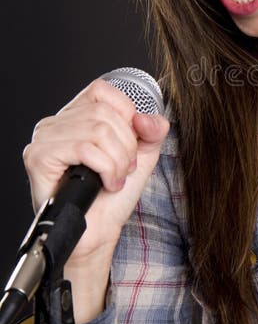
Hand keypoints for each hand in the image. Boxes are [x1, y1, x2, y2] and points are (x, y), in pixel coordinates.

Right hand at [23, 77, 169, 272]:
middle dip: (126, 146)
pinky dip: (105, 168)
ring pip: (97, 131)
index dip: (126, 115)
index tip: (131, 143)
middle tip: (123, 169)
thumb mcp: (142, 155)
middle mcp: (56, 123)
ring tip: (114, 178)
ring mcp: (44, 139)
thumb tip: (147, 118)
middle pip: (104, 114)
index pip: (103, 91)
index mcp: (76, 116)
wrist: (98, 232)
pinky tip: (105, 183)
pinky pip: (84, 149)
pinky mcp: (38, 157)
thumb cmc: (112, 195)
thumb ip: (152, 130)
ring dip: (117, 161)